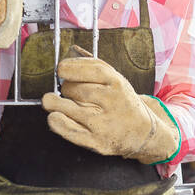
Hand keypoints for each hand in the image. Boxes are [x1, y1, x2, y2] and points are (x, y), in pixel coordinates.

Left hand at [42, 48, 178, 160]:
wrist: (142, 133)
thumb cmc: (123, 103)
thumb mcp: (116, 80)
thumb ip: (93, 66)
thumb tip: (70, 52)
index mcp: (116, 83)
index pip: (90, 69)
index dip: (70, 67)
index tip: (61, 69)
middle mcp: (111, 102)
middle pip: (75, 89)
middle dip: (65, 88)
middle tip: (67, 91)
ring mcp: (103, 123)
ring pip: (67, 107)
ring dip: (54, 103)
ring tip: (53, 101)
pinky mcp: (96, 141)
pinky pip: (68, 129)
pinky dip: (56, 121)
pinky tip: (55, 116)